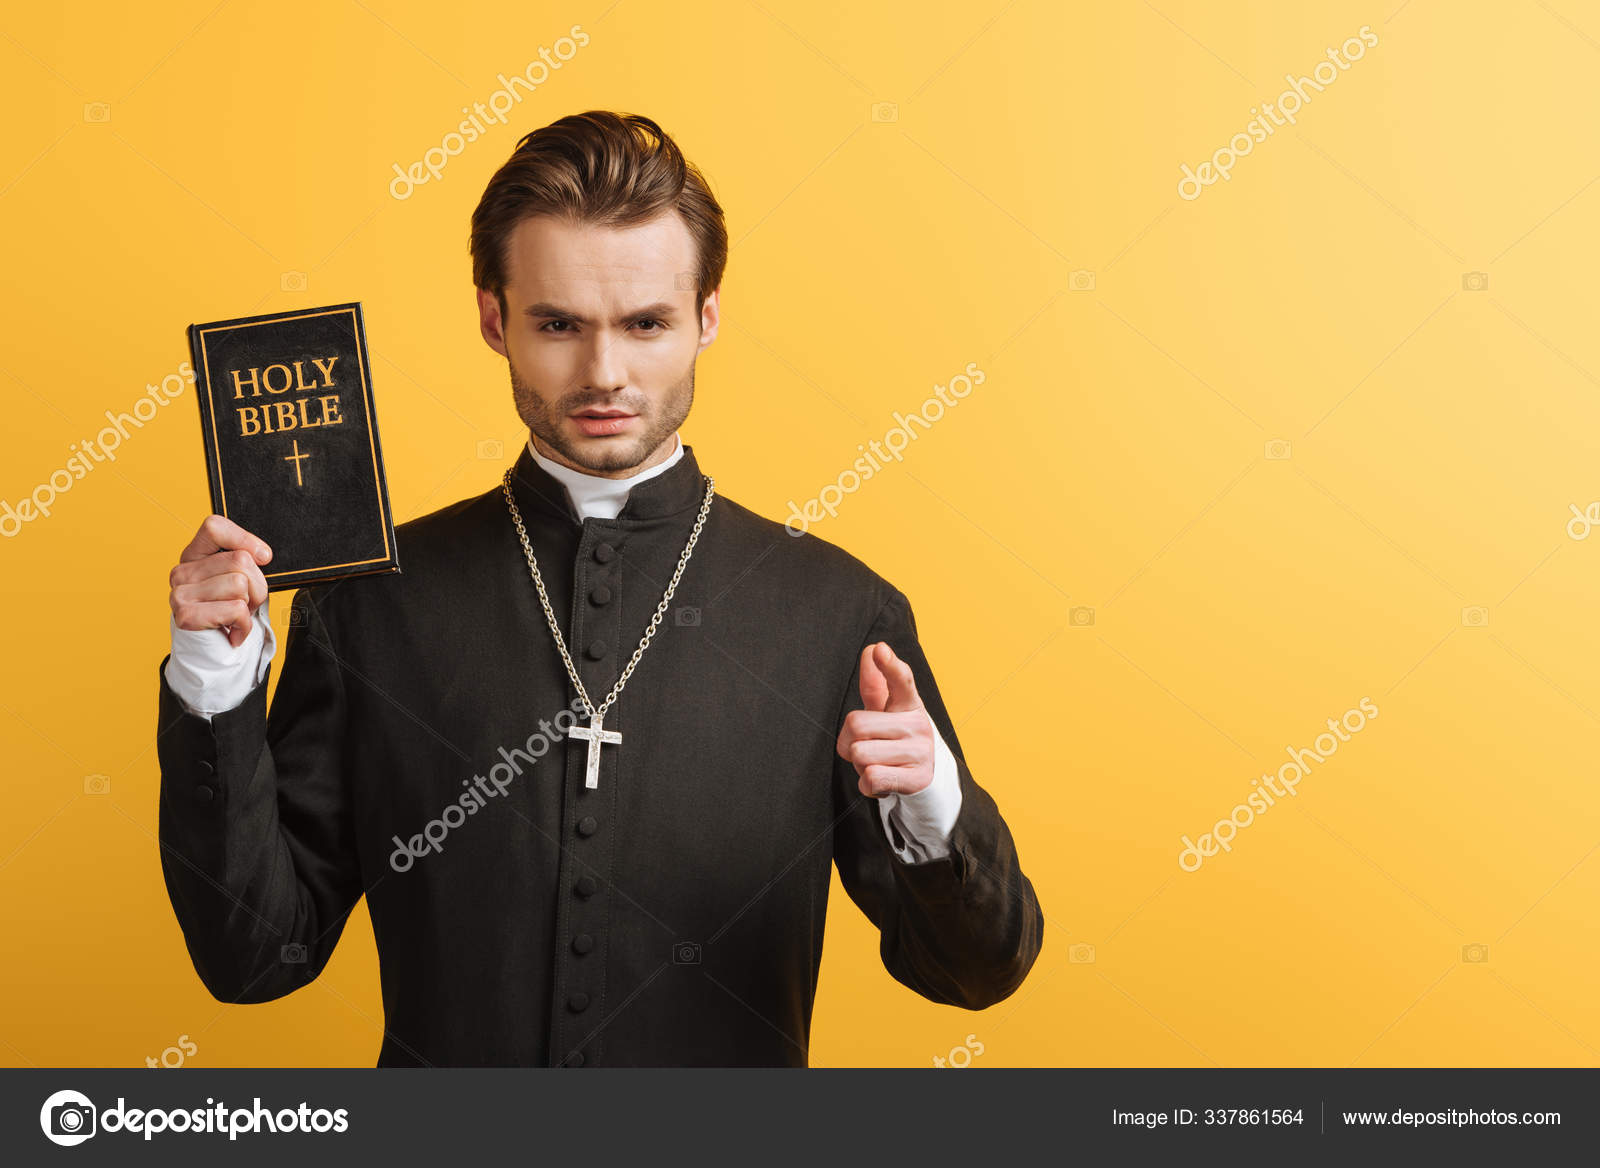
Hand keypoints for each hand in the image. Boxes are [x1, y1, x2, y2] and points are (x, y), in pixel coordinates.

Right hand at [169, 515, 272, 647]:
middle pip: (240, 560)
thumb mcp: (240, 582)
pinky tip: (232, 632)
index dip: (244, 538)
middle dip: (256, 586)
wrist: (214, 654)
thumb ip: (244, 562)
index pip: (214, 527)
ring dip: (249, 606)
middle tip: (243, 604)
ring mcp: (179, 593)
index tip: (263, 557)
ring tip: (235, 617)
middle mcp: (181, 572)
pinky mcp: (185, 615)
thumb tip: (262, 554)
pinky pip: (236, 609)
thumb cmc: (229, 615)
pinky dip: (244, 625)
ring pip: (240, 584)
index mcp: (193, 557)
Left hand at [836, 641, 934, 798]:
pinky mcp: (917, 779)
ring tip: (878, 764)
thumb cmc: (898, 740)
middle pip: (855, 724)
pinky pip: (870, 778)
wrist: (925, 780)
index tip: (880, 650)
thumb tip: (872, 649)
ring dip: (860, 766)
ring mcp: (920, 752)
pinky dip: (867, 784)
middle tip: (868, 747)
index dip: (889, 665)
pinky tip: (882, 780)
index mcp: (909, 703)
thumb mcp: (888, 711)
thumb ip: (876, 683)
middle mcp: (918, 725)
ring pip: (860, 754)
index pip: (901, 679)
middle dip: (849, 741)